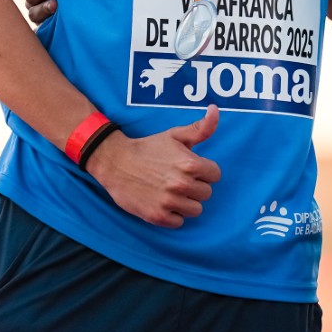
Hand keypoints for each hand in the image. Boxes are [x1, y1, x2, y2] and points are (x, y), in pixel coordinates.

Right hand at [87, 106, 221, 226]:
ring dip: (186, 202)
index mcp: (190, 164)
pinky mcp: (157, 216)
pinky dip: (173, 215)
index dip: (205, 171)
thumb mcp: (175, 134)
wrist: (115, 162)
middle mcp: (182, 184)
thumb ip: (201, 127)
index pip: (216, 175)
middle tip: (180, 180)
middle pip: (206, 193)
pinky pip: (179, 222)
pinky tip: (164, 203)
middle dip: (196, 186)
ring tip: (173, 192)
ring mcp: (169, 202)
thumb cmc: (148, 148)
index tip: (193, 169)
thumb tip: (215, 109)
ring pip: (195, 210)